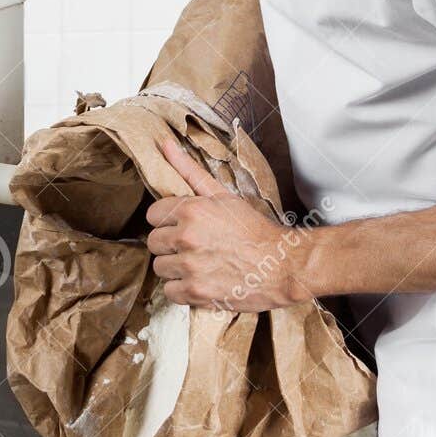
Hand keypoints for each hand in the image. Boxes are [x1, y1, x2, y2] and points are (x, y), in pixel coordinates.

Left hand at [145, 136, 312, 310]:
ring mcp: (190, 266)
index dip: (169, 222)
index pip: (153, 215)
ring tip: (200, 265)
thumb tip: (165, 144)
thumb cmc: (254, 229)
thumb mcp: (223, 196)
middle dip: (171, 245)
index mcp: (191, 210)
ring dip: (176, 269)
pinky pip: (170, 292)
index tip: (185, 228)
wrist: (282, 265)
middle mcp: (186, 237)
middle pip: (154, 243)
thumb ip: (190, 171)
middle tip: (195, 247)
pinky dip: (183, 290)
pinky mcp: (195, 292)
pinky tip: (201, 281)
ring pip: (160, 268)